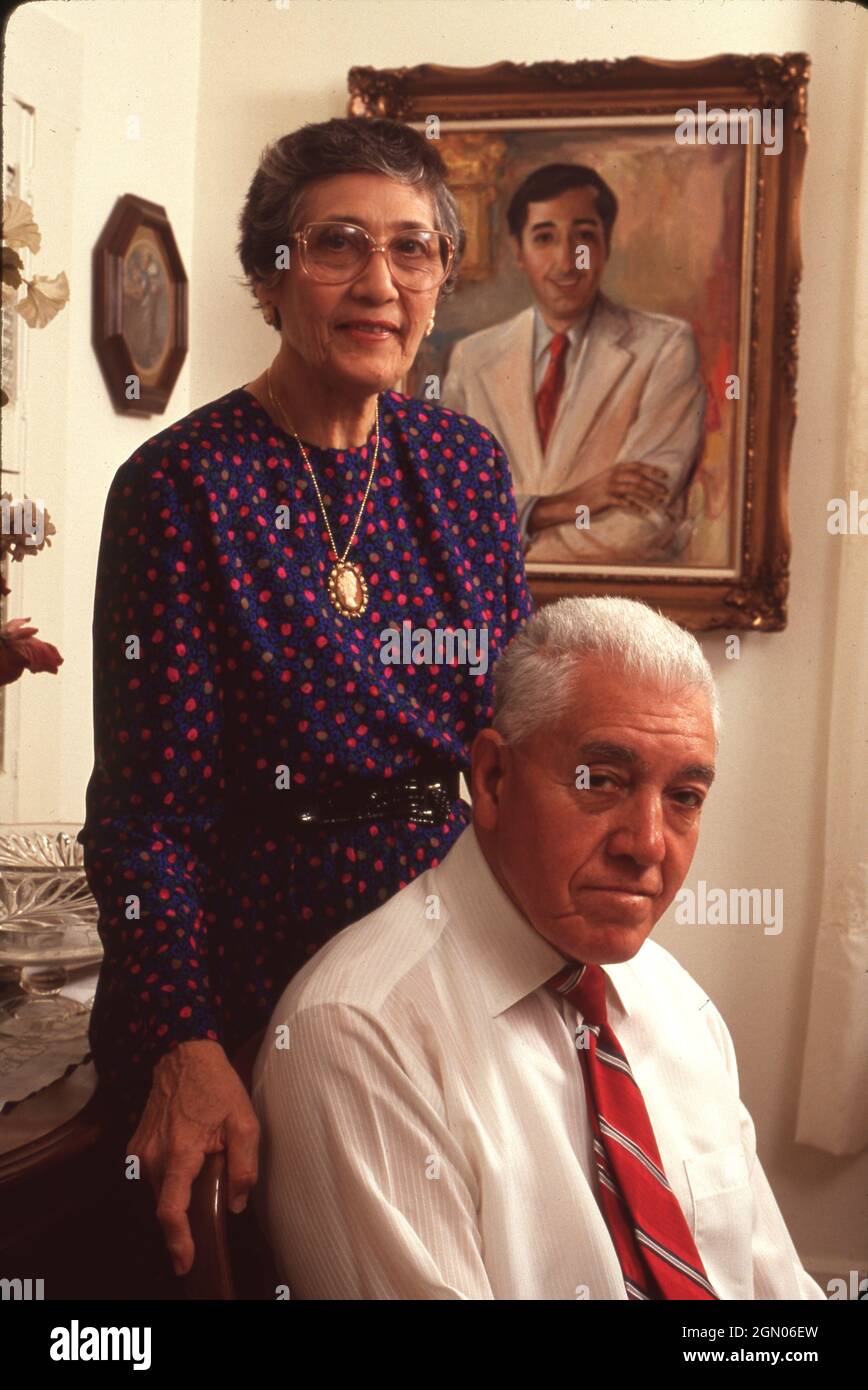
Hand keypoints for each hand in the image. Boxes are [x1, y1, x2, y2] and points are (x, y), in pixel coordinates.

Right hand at [128, 1039, 259, 1275]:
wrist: (184, 1055)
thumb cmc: (217, 1087)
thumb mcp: (244, 1122)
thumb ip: (244, 1166)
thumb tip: (236, 1204)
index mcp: (180, 1152)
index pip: (171, 1210)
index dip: (178, 1241)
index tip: (184, 1261)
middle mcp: (152, 1156)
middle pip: (166, 1204)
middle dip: (185, 1215)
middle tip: (209, 1205)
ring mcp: (140, 1152)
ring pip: (159, 1191)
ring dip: (178, 1192)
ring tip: (201, 1169)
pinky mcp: (136, 1147)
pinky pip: (152, 1176)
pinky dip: (169, 1179)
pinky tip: (187, 1161)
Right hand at [528, 463, 670, 533]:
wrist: (569, 503)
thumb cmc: (587, 495)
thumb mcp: (603, 482)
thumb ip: (618, 480)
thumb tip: (635, 483)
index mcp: (613, 470)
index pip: (637, 466)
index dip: (652, 469)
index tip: (665, 475)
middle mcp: (612, 475)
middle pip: (638, 476)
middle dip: (654, 483)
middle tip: (666, 491)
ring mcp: (608, 486)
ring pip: (634, 488)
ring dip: (649, 494)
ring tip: (660, 500)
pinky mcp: (605, 499)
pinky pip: (625, 502)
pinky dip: (637, 506)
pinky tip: (645, 512)